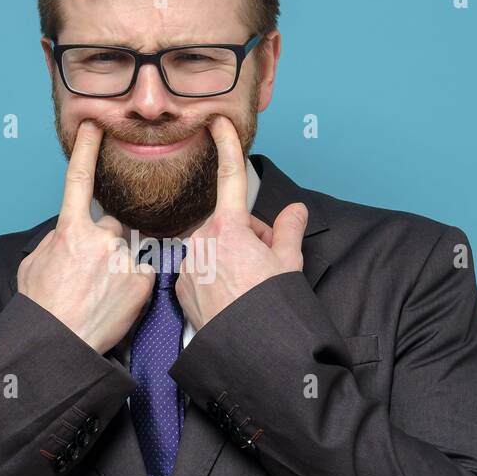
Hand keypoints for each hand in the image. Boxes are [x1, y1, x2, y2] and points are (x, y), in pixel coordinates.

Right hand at [16, 120, 156, 353]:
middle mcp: (99, 238)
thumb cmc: (42, 309)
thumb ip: (55, 240)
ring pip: (128, 251)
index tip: (94, 127)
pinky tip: (116, 304)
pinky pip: (141, 273)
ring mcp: (123, 258)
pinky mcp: (142, 280)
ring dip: (120, 268)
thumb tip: (68, 233)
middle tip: (93, 276)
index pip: (79, 180)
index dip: (87, 150)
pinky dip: (132, 287)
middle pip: (114, 226)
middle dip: (107, 245)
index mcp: (69, 231)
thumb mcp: (34, 266)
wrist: (60, 345)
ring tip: (102, 297)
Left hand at [174, 116, 307, 332]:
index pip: (231, 177)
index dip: (227, 145)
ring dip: (231, 256)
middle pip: (229, 223)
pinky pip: (201, 268)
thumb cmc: (270, 309)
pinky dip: (215, 276)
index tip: (217, 122)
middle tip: (266, 265)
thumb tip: (295, 210)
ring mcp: (189, 264)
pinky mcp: (180, 286)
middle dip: (248, 236)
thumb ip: (289, 231)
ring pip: (214, 246)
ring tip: (248, 286)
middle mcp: (203, 241)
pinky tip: (229, 298)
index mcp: (230, 229)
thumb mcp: (289, 265)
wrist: (248, 353)